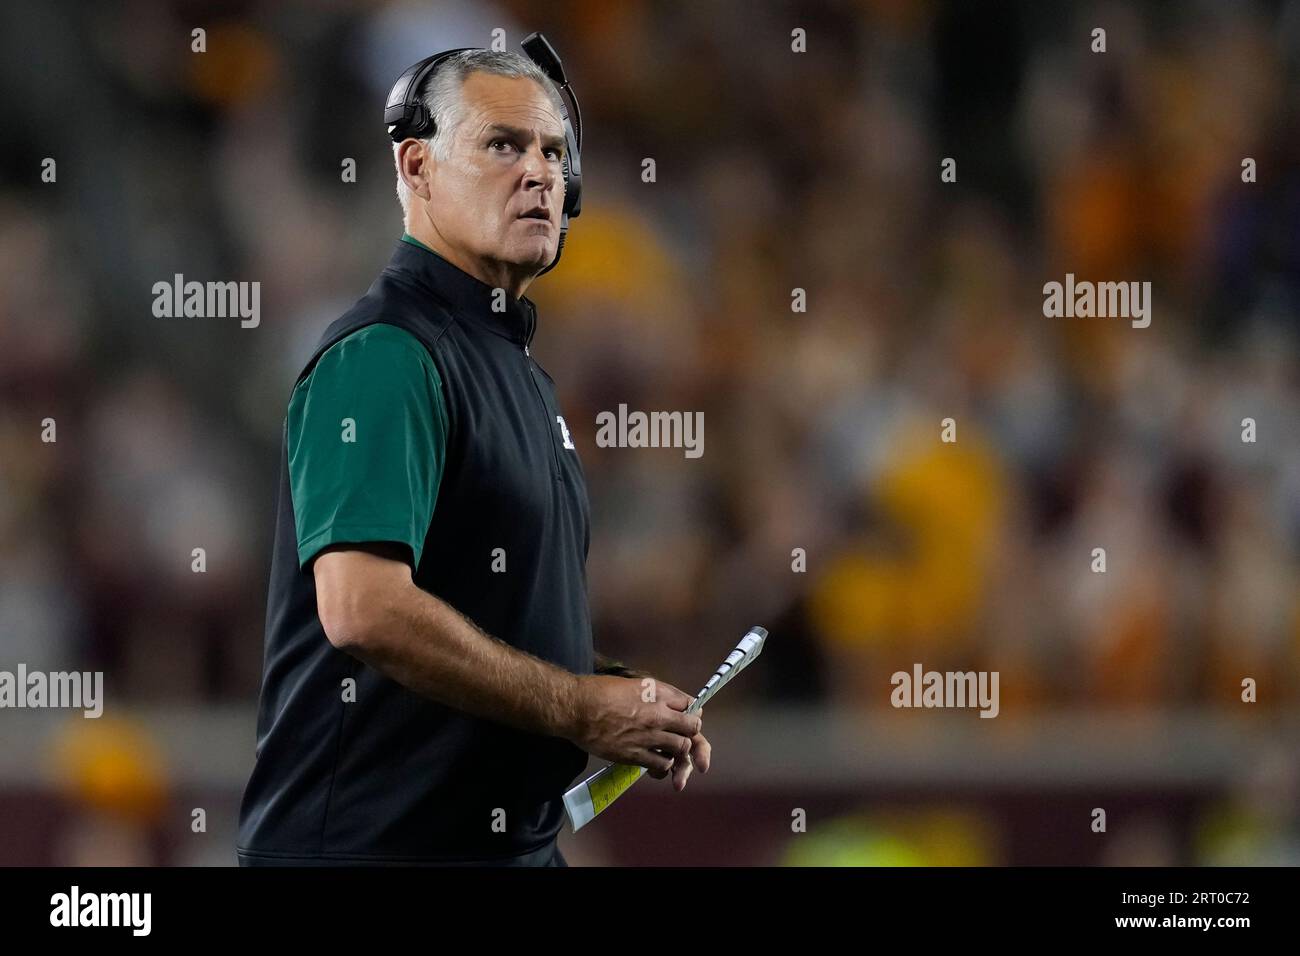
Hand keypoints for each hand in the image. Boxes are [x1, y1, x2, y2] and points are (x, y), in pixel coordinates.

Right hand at [565, 674, 702, 779]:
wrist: (577, 709)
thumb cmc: (599, 691)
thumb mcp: (631, 683)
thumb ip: (652, 692)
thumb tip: (666, 701)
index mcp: (657, 692)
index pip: (690, 703)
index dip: (689, 711)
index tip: (683, 716)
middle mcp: (658, 714)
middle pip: (692, 726)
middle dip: (689, 731)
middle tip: (680, 735)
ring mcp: (649, 736)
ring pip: (681, 747)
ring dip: (677, 749)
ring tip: (667, 750)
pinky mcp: (636, 755)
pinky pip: (662, 764)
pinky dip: (663, 765)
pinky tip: (655, 762)